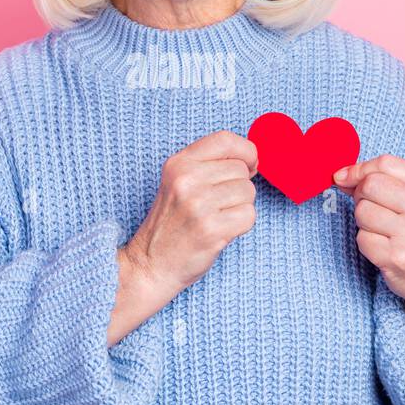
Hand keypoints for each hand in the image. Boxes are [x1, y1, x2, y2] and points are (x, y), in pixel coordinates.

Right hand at [121, 130, 257, 298]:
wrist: (151, 264)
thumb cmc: (171, 224)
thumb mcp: (179, 183)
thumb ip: (209, 165)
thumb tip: (253, 158)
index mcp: (179, 163)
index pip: (225, 140)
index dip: (246, 152)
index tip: (248, 166)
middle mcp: (186, 179)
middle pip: (241, 170)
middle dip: (239, 188)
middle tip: (218, 205)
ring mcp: (198, 204)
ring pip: (248, 192)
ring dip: (240, 208)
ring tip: (217, 218)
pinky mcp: (210, 229)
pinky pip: (248, 216)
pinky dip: (241, 226)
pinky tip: (221, 231)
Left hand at [333, 155, 404, 340]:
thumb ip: (385, 181)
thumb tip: (341, 175)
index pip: (386, 163)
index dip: (359, 169)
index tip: (345, 178)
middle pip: (370, 185)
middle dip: (361, 196)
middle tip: (374, 210)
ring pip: (362, 212)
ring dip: (364, 222)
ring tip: (384, 232)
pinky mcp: (397, 258)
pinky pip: (362, 238)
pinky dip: (366, 243)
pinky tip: (384, 248)